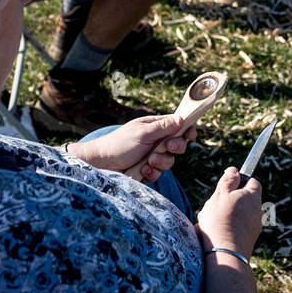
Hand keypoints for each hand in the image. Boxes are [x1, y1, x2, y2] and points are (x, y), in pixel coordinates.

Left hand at [70, 114, 195, 182]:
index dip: (186, 130)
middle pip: (178, 145)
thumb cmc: (119, 144)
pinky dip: (151, 173)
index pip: (177, 125)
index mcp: (155, 126)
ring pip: (170, 162)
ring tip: (147, 162)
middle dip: (174, 148)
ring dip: (160, 163)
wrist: (101, 164)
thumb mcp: (143, 133)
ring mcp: (152, 156)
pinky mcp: (147, 170)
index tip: (190, 136)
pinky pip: (159, 173)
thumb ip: (163, 127)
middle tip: (165, 147)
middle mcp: (155, 140)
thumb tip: (182, 119)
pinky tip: (141, 171)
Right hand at [196, 167, 262, 257]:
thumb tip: (234, 170)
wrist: (225, 253)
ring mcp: (255, 226)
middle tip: (216, 206)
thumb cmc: (221, 221)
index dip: (239, 181)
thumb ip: (228, 181)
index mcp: (253, 197)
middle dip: (230, 199)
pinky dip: (228, 228)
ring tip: (212, 222)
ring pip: (239, 214)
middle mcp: (258, 211)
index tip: (227, 186)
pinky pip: (238, 228)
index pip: (252, 181)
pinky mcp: (249, 239)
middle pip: (244, 198)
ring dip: (227, 215)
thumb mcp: (220, 195)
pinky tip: (215, 234)